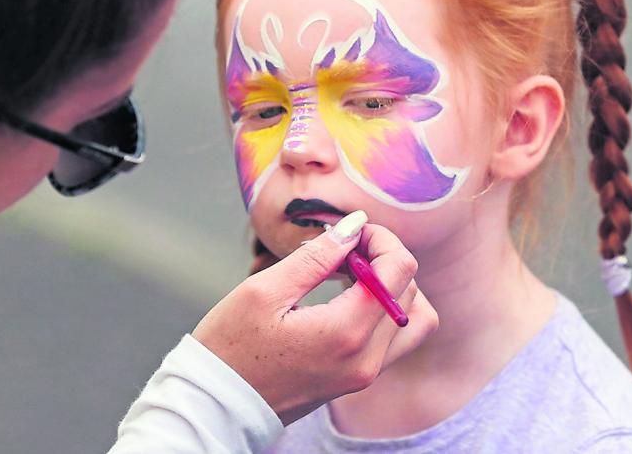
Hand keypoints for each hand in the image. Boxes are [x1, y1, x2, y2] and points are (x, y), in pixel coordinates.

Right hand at [192, 222, 437, 424]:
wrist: (216, 405)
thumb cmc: (229, 347)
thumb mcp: (264, 291)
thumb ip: (316, 256)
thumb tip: (354, 226)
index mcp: (346, 333)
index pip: (399, 270)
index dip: (381, 239)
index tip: (351, 231)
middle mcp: (367, 359)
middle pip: (410, 291)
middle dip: (384, 258)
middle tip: (344, 247)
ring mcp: (365, 375)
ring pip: (414, 319)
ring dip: (394, 287)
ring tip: (351, 273)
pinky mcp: (357, 381)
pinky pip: (395, 339)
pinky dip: (384, 310)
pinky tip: (347, 296)